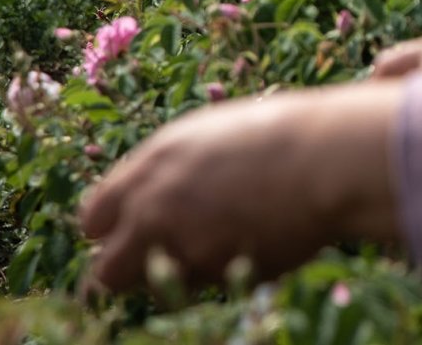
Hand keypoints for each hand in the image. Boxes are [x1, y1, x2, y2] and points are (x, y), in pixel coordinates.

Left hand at [81, 82, 403, 295]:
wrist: (328, 158)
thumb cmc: (277, 134)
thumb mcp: (208, 136)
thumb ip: (164, 171)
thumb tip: (140, 203)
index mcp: (149, 169)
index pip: (93, 221)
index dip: (109, 232)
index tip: (125, 235)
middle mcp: (154, 213)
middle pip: (106, 273)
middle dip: (125, 273)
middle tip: (153, 265)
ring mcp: (187, 251)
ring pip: (161, 287)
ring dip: (182, 274)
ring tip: (224, 242)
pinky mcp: (222, 278)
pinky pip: (212, 285)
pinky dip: (226, 272)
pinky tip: (258, 239)